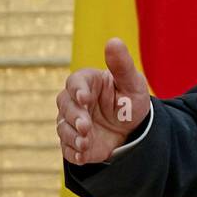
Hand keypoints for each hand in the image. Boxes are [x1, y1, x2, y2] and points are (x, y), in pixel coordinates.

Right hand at [56, 38, 150, 164]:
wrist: (133, 129)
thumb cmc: (130, 100)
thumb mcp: (132, 83)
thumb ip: (122, 65)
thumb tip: (113, 41)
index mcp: (87, 83)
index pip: (74, 82)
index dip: (77, 90)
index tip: (84, 98)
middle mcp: (74, 102)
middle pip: (65, 106)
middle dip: (74, 117)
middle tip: (86, 126)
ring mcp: (71, 123)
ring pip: (63, 128)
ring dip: (73, 136)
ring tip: (86, 143)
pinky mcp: (73, 142)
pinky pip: (67, 148)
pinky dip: (73, 152)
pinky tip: (83, 155)